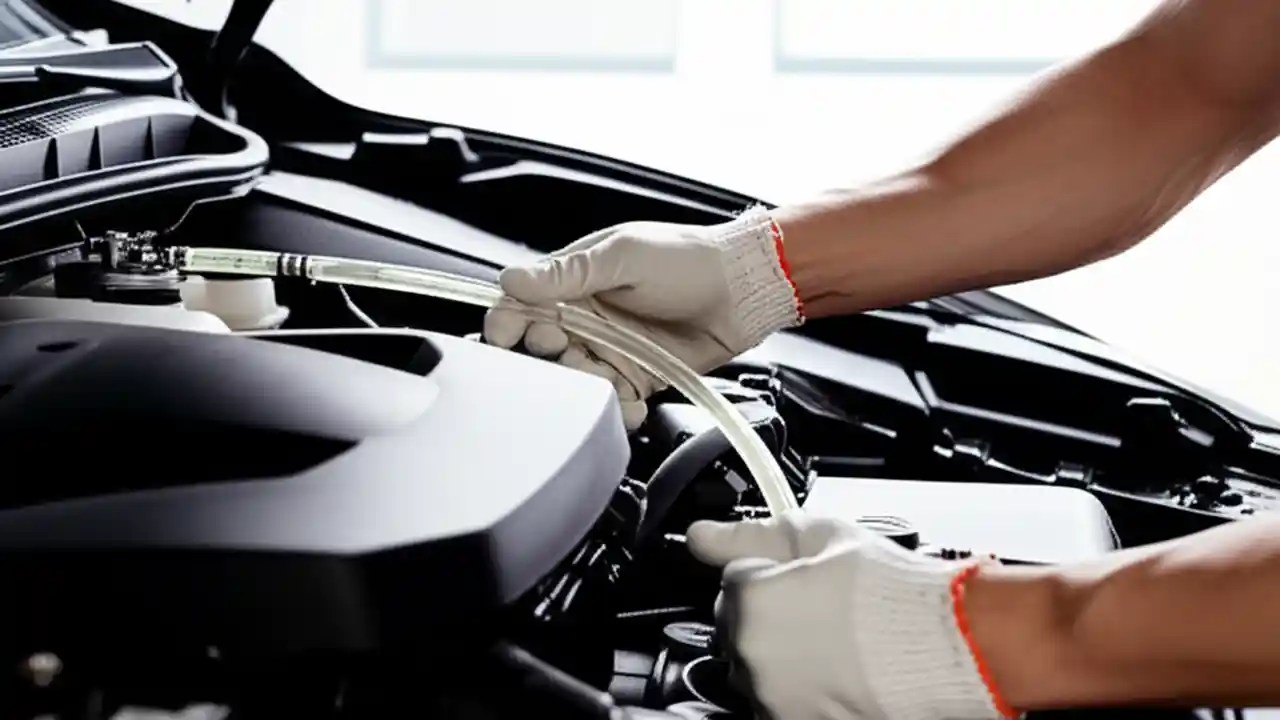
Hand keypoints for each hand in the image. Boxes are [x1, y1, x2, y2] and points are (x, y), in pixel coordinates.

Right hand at [483, 207, 801, 428]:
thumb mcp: (623, 257)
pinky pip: (614, 400)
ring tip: (606, 378)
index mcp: (575, 280)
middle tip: (566, 348)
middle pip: (542, 349)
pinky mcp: (637, 375)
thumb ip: (567, 273)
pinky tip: (630, 406)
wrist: (743, 288)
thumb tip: (512, 280)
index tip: (504, 338)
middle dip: (548, 357)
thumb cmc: (687, 258)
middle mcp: (587, 316)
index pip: (522, 304)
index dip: (507, 323)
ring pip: (576, 379)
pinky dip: (617, 409)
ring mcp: (611, 348)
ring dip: (583, 386)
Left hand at [686, 512, 1005, 719]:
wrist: (949, 645)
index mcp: (749, 603)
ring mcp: (772, 698)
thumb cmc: (891, 592)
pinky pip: (780, 702)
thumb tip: (701, 535)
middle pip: (739, 628)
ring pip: (759, 669)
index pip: (732, 580)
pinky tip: (837, 670)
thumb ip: (749, 535)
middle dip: (769, 615)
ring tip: (837, 640)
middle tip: (821, 607)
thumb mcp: (819, 535)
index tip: (799, 575)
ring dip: (783, 654)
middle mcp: (751, 656)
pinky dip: (799, 688)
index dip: (769, 572)